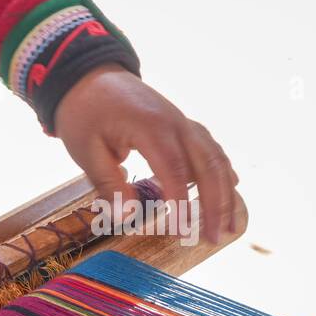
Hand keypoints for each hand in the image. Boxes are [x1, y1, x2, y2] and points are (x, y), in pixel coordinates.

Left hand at [53, 65, 239, 243]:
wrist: (89, 77)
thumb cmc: (84, 114)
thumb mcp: (86, 151)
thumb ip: (109, 184)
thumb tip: (128, 218)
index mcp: (151, 128)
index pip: (174, 170)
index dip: (182, 203)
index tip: (183, 232)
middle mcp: (176, 123)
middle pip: (207, 165)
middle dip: (216, 204)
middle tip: (217, 238)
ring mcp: (183, 122)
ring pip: (215, 158)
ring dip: (226, 192)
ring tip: (231, 225)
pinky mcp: (182, 125)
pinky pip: (209, 148)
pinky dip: (221, 170)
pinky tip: (230, 188)